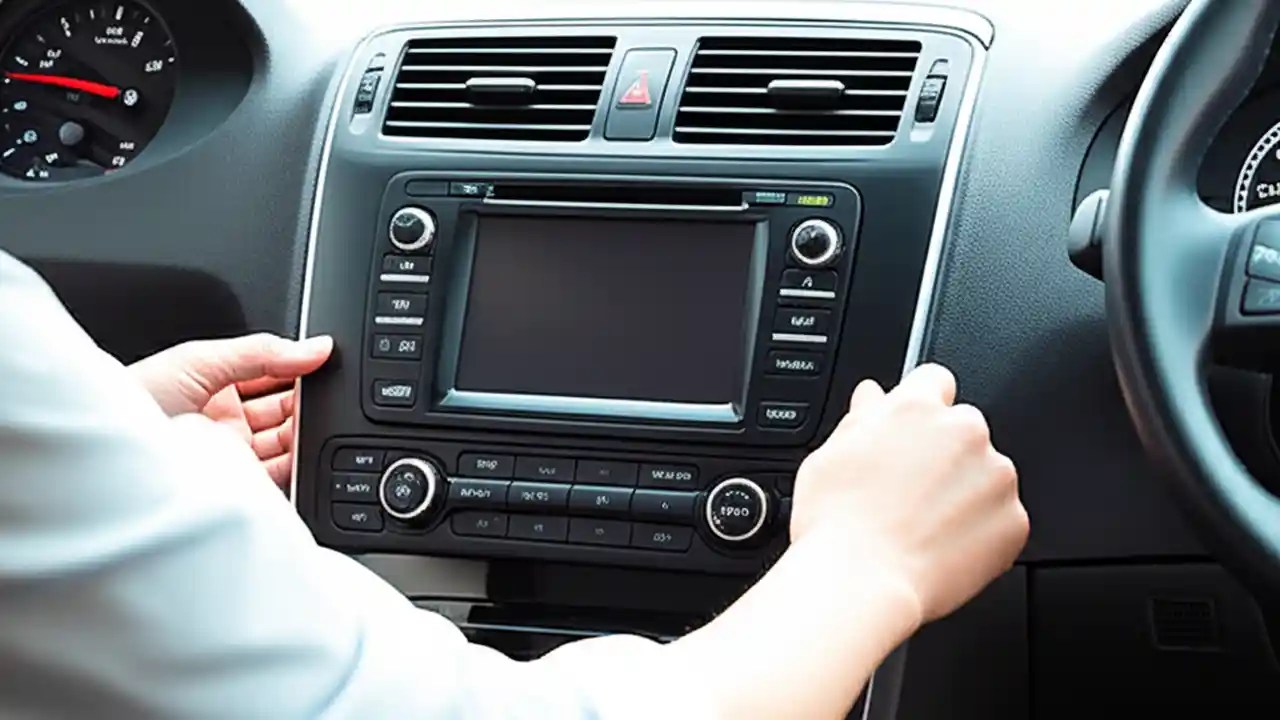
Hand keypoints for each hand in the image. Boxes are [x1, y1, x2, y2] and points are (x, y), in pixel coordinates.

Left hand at [129, 333, 333, 488]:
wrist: (108, 453)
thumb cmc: (132, 400)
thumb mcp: (201, 360)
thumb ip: (263, 352)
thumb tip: (315, 347)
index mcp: (217, 382)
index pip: (274, 373)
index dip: (299, 369)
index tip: (323, 365)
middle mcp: (226, 419)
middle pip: (285, 409)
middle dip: (305, 403)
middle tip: (317, 399)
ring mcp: (233, 454)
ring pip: (286, 443)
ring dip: (302, 434)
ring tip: (308, 426)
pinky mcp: (237, 485)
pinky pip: (279, 476)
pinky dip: (296, 466)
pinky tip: (301, 454)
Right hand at [790, 364, 1028, 623]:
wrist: (861, 582)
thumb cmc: (836, 522)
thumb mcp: (830, 454)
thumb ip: (862, 418)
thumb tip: (873, 395)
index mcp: (917, 407)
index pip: (935, 381)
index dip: (921, 409)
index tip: (912, 435)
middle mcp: (964, 431)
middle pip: (963, 429)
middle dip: (945, 454)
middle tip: (909, 492)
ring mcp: (995, 476)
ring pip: (986, 475)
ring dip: (966, 493)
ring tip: (924, 527)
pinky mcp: (1014, 521)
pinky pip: (1002, 520)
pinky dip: (982, 533)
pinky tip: (943, 548)